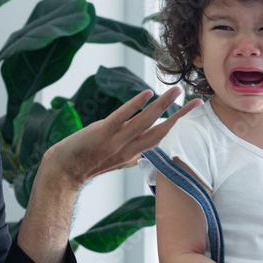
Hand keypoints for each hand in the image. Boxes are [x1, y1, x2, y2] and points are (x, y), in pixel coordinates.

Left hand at [43, 86, 201, 189]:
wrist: (63, 172)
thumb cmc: (88, 163)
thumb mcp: (116, 161)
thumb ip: (133, 154)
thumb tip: (146, 151)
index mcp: (135, 154)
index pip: (163, 139)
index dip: (181, 128)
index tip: (196, 115)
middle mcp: (130, 149)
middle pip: (162, 131)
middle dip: (182, 117)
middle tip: (200, 102)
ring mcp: (116, 141)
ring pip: (145, 121)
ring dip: (162, 105)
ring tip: (177, 90)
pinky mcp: (102, 133)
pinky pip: (121, 117)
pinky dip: (134, 105)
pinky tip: (146, 93)